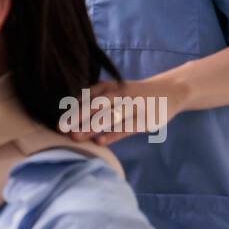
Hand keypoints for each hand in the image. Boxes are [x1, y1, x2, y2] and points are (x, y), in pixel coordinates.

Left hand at [65, 78, 187, 145]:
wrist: (171, 91)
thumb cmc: (134, 95)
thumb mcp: (115, 90)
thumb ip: (94, 98)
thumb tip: (67, 113)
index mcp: (110, 87)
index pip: (87, 97)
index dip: (71, 108)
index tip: (56, 121)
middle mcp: (121, 95)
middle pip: (96, 105)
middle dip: (77, 116)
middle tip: (60, 128)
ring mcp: (134, 107)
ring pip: (110, 117)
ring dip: (91, 126)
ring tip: (75, 137)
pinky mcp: (145, 119)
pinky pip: (127, 128)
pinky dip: (113, 134)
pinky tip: (100, 142)